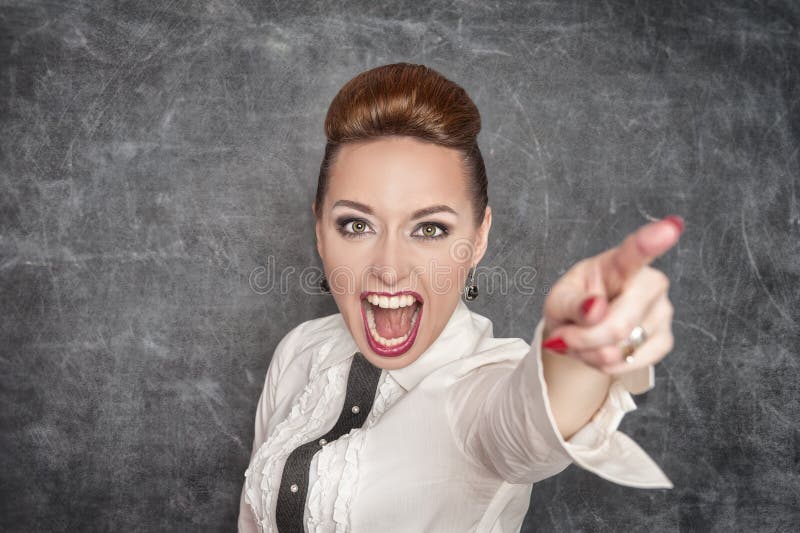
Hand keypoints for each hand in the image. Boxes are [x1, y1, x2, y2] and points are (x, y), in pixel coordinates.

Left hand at [541, 216, 683, 374]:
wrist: (580, 331)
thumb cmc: (572, 305)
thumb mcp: (558, 300)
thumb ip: (573, 304)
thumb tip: (595, 309)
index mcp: (618, 263)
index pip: (635, 252)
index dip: (652, 241)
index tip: (670, 228)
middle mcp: (650, 283)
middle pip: (618, 324)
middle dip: (583, 340)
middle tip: (566, 336)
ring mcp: (662, 312)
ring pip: (619, 349)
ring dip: (590, 353)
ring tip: (585, 339)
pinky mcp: (665, 340)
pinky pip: (628, 363)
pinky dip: (604, 365)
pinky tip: (600, 351)